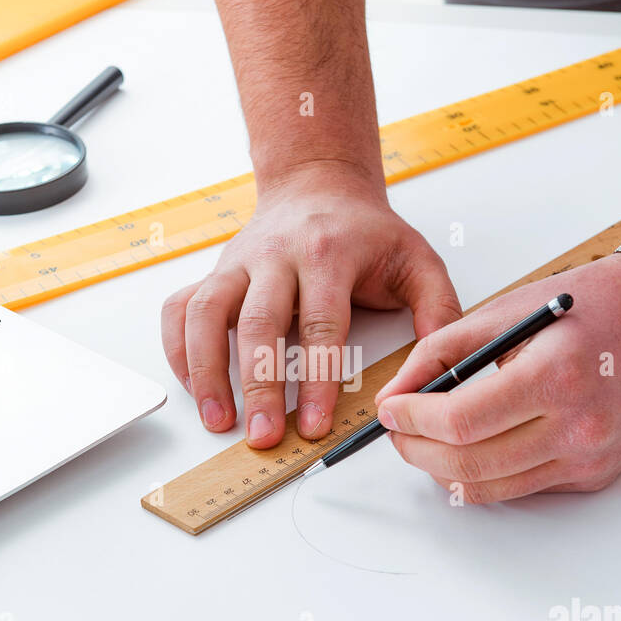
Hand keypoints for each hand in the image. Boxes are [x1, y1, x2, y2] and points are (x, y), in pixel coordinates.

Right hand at [161, 167, 461, 447]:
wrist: (319, 184)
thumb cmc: (367, 232)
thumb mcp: (417, 260)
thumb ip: (438, 311)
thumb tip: (441, 370)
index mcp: (329, 253)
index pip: (322, 324)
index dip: (318, 379)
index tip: (316, 425)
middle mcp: (275, 255)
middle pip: (259, 324)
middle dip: (260, 386)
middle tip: (264, 436)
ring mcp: (238, 263)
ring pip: (206, 314)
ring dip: (207, 371)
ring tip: (217, 421)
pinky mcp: (214, 272)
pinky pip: (180, 309)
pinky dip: (179, 350)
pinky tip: (193, 387)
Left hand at [373, 253, 620, 501]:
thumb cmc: (591, 305)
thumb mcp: (507, 310)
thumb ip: (441, 351)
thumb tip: (395, 393)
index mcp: (555, 376)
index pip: (460, 421)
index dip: (411, 420)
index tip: (389, 410)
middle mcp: (579, 426)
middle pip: (469, 465)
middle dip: (417, 452)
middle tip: (398, 431)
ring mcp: (590, 457)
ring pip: (491, 489)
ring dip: (443, 470)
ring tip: (426, 441)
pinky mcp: (596, 474)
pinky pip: (523, 488)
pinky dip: (487, 472)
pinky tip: (476, 444)